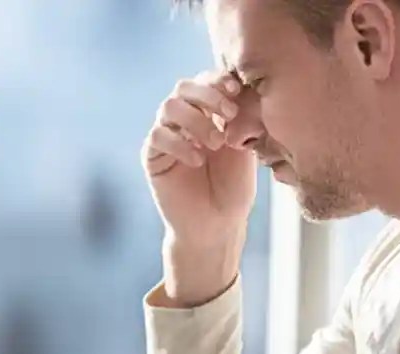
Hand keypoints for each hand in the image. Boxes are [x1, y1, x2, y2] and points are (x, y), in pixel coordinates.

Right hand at [143, 71, 258, 306]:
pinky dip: (178, 143)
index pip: (207, 81)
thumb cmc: (234, 188)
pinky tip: (196, 160)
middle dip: (207, 94)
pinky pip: (157, 136)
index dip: (218, 80)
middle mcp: (185, 120)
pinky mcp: (152, 157)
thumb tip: (243, 88)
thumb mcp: (246, 148)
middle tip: (229, 114)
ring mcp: (167, 136)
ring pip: (168, 106)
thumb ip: (243, 118)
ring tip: (215, 144)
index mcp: (208, 113)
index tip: (236, 91)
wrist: (217, 226)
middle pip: (184, 87)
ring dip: (195, 119)